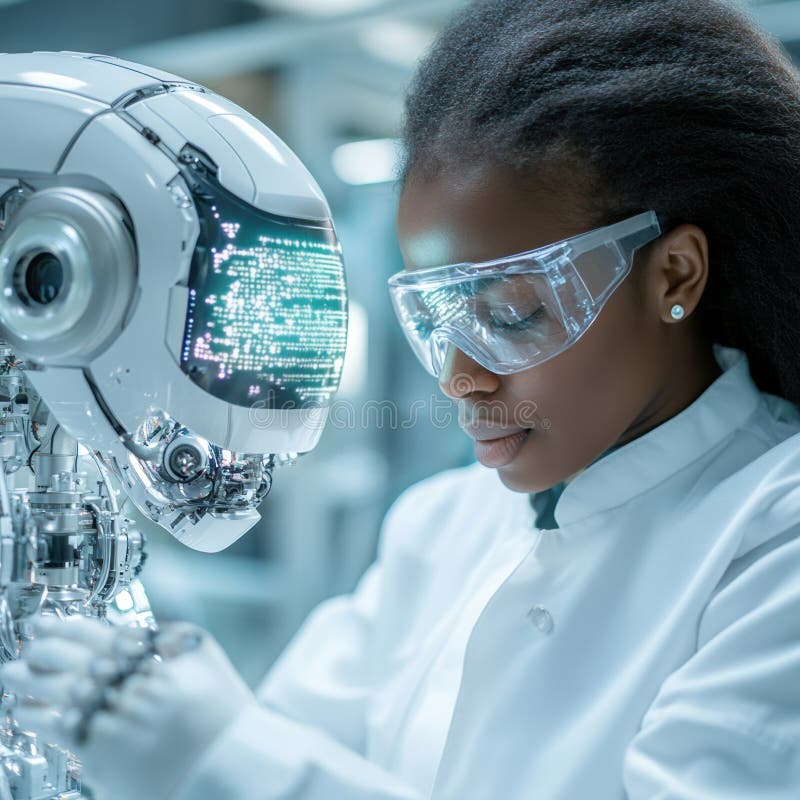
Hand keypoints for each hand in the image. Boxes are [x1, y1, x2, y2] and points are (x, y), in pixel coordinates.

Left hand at [0, 615, 254, 799]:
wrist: (228, 763)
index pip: (96, 634)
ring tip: (14, 673)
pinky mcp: (102, 753)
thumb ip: (172, 635)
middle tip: (28, 644)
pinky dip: (36, 717)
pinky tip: (26, 711)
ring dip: (30, 680)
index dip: (64, 626)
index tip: (45, 622)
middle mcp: (130, 685)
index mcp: (153, 658)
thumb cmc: (221, 711)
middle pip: (72, 659)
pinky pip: (56, 729)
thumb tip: (134, 629)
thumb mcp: (206, 657)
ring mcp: (114, 718)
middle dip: (42, 649)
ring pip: (58, 692)